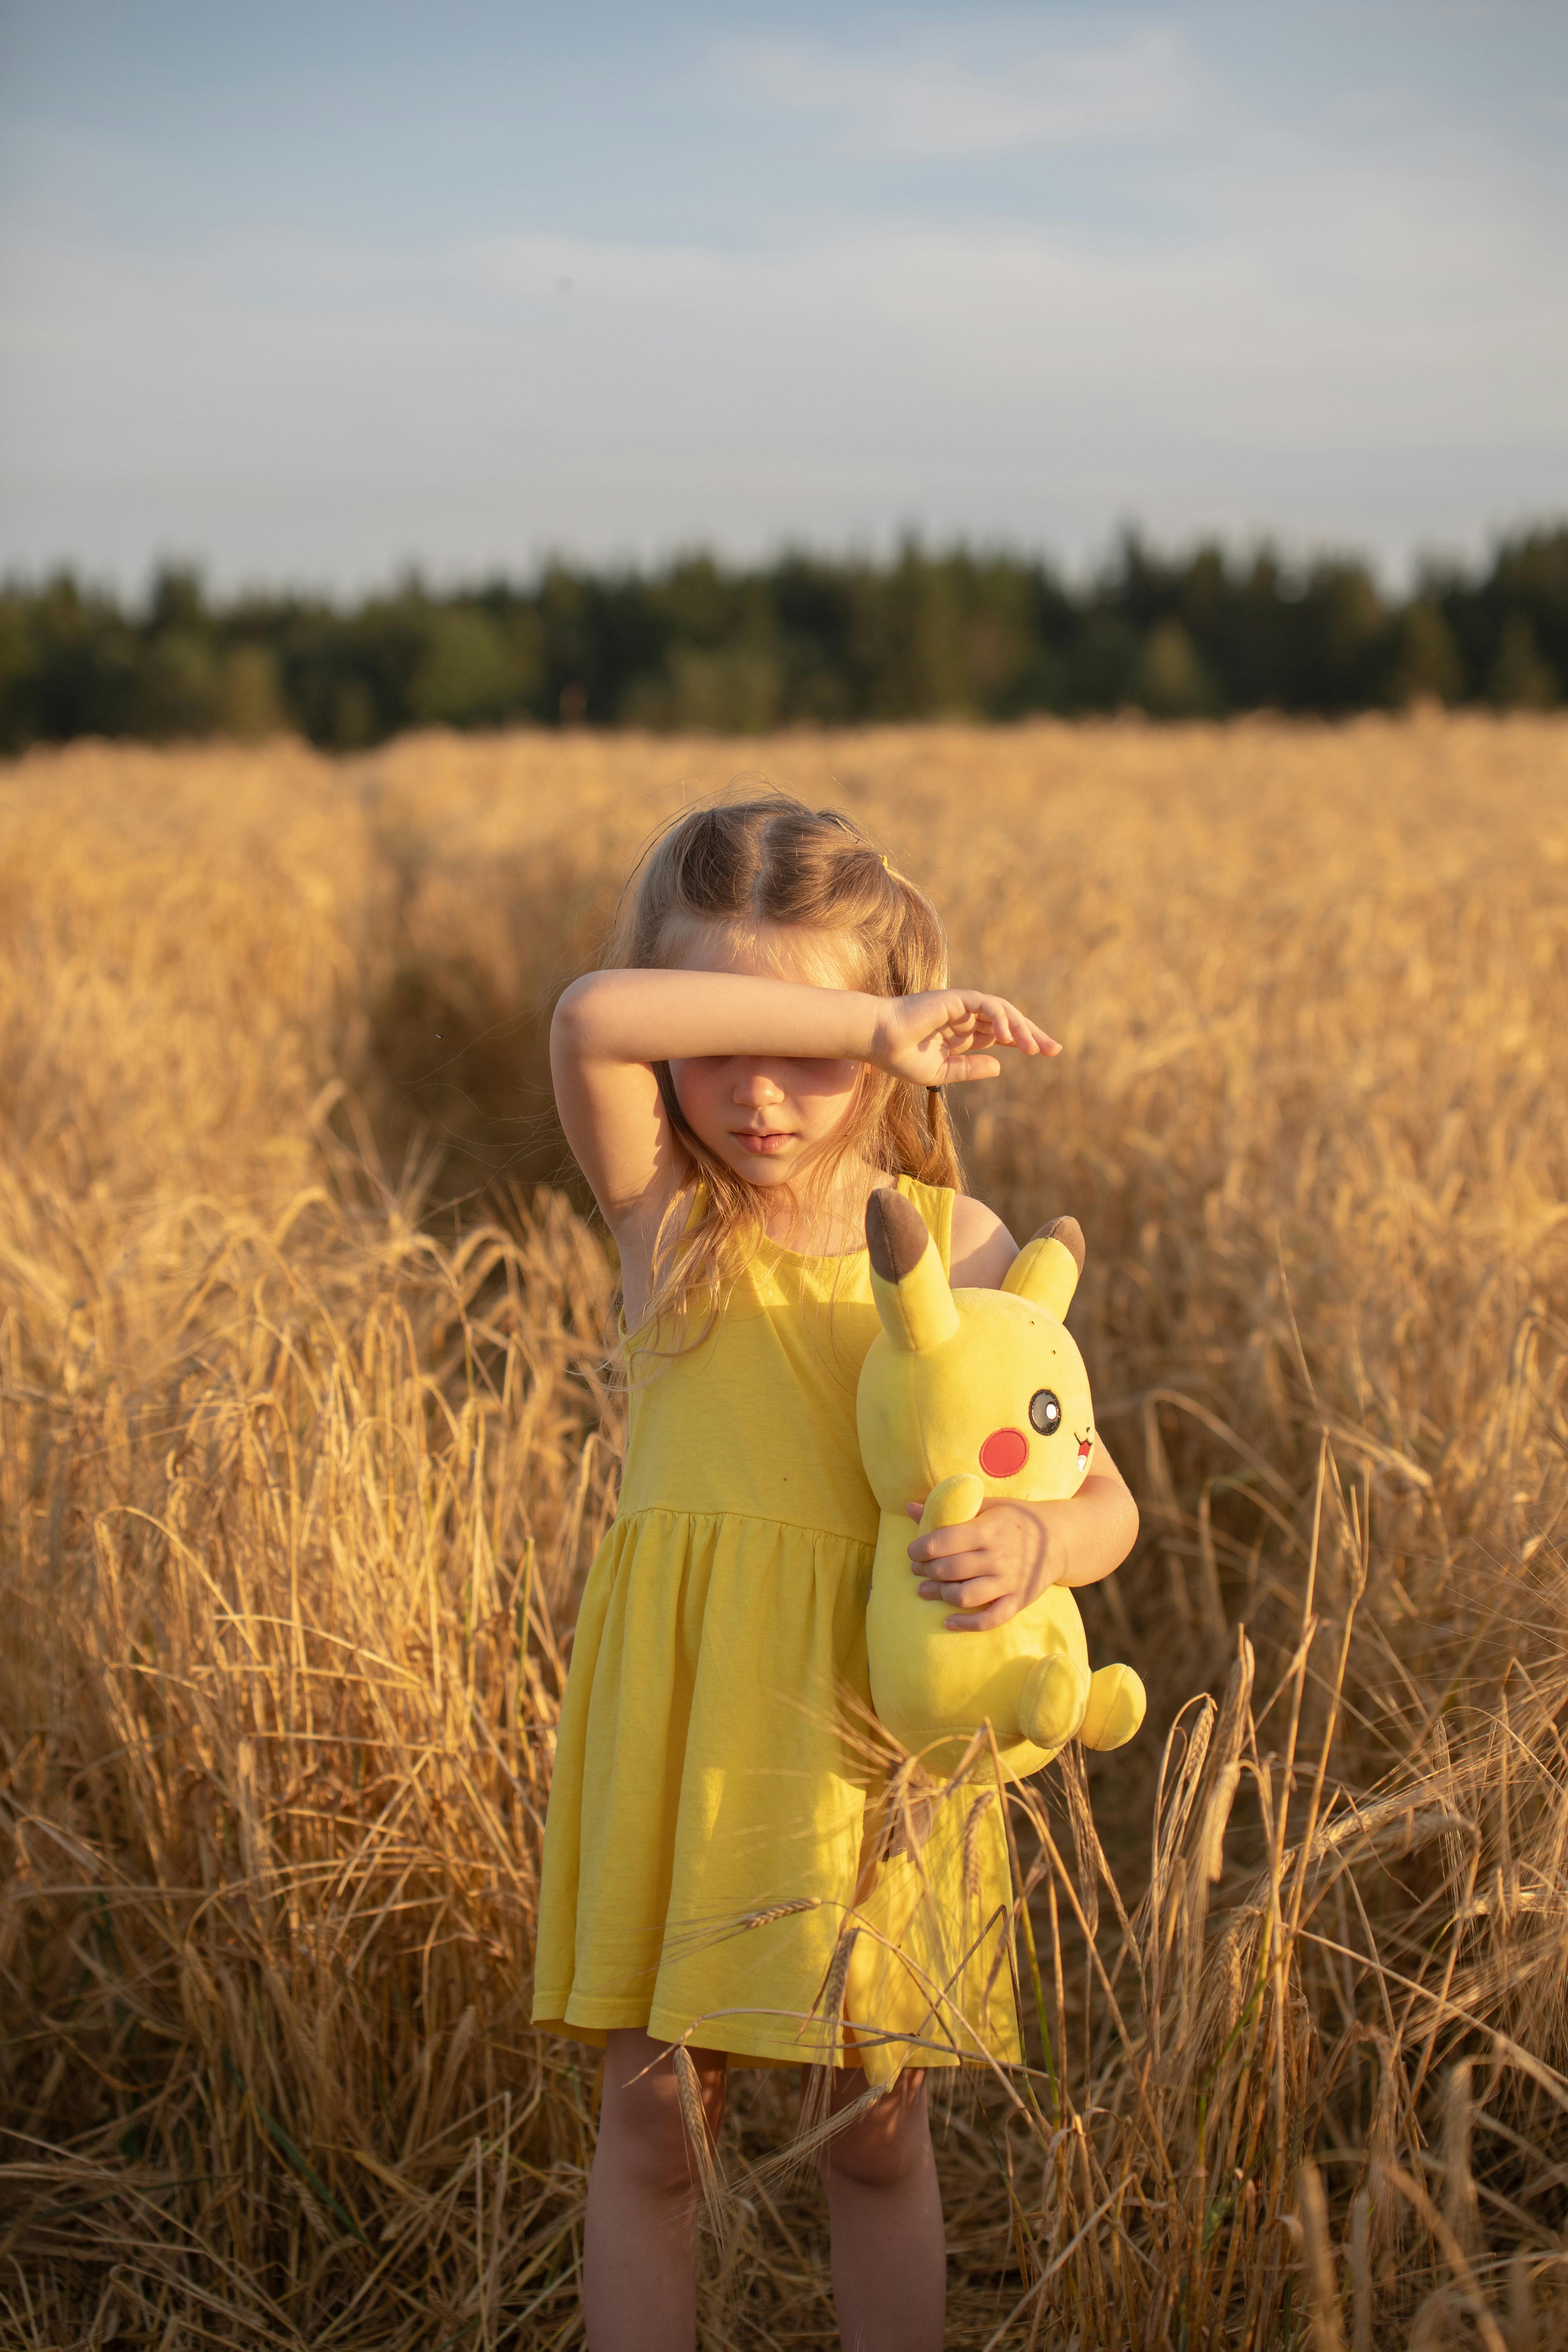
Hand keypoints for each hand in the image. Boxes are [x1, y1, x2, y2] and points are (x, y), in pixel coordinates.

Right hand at [871, 990, 1059, 1088]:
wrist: (878, 1042)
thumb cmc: (902, 1056)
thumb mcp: (942, 1072)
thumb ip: (969, 1068)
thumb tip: (1000, 1066)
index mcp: (965, 1033)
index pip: (1003, 1033)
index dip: (1025, 1040)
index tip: (1047, 1052)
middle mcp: (967, 1017)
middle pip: (1009, 1021)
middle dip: (1032, 1033)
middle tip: (1054, 1050)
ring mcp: (962, 1006)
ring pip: (1002, 1010)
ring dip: (1020, 1028)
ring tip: (1034, 1048)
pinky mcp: (956, 999)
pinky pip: (986, 1004)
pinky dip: (1000, 1017)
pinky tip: (1008, 1036)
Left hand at [906, 1497, 1067, 1630]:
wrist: (1059, 1538)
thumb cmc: (1016, 1519)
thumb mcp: (987, 1505)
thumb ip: (950, 1509)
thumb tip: (909, 1507)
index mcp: (988, 1530)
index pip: (943, 1541)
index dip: (920, 1549)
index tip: (913, 1552)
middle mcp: (998, 1557)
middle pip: (950, 1570)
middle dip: (927, 1572)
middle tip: (918, 1571)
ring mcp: (1009, 1581)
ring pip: (965, 1596)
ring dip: (940, 1595)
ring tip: (926, 1591)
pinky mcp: (1018, 1600)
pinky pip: (991, 1619)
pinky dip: (968, 1624)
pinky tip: (949, 1622)